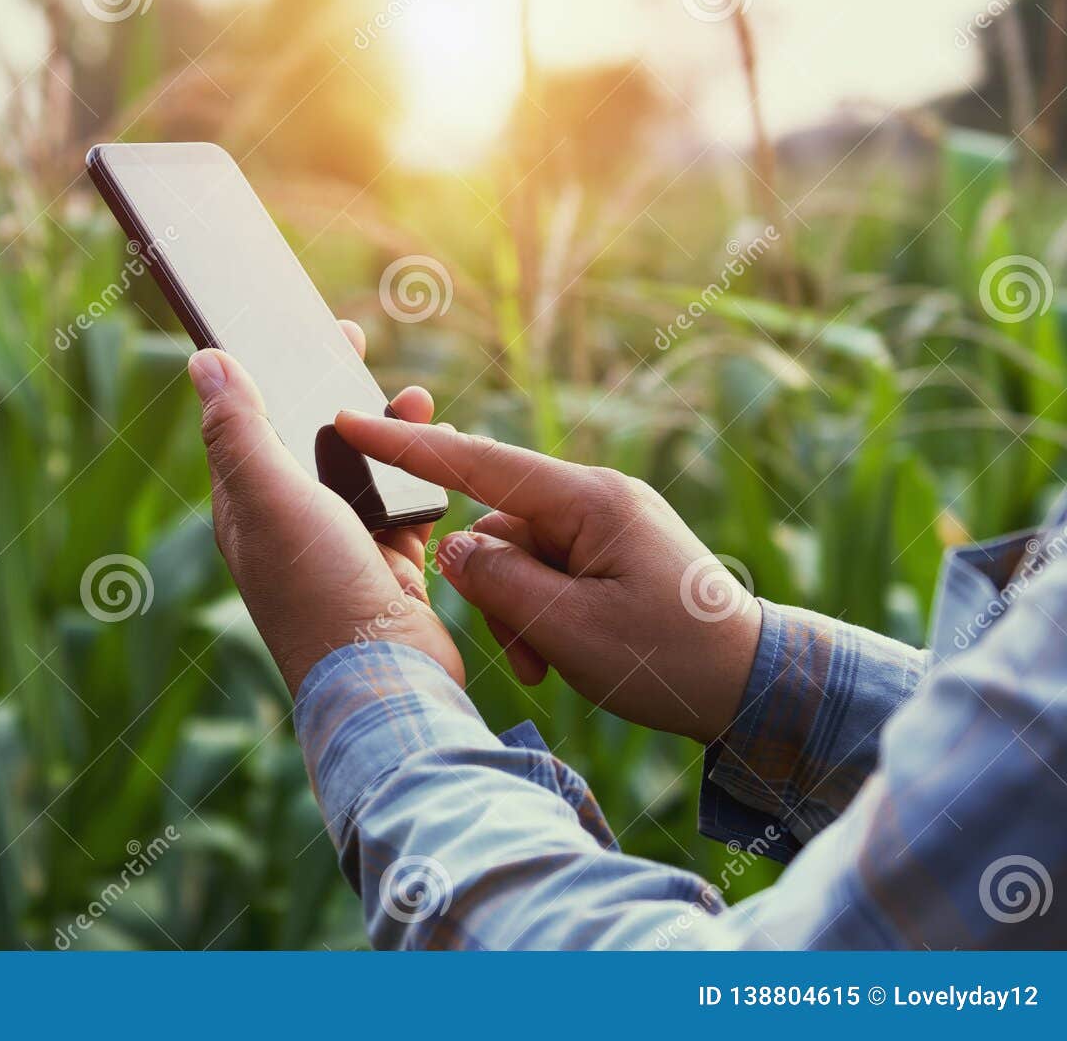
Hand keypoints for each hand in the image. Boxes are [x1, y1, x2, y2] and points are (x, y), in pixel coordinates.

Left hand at [187, 323, 461, 695]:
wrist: (387, 683)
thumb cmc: (318, 592)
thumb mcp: (270, 499)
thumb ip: (238, 429)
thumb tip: (203, 360)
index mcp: (246, 508)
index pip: (248, 424)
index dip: (265, 371)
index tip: (292, 328)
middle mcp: (288, 526)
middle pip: (307, 440)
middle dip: (331, 389)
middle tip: (356, 342)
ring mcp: (339, 548)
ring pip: (361, 469)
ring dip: (385, 427)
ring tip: (417, 395)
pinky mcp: (388, 565)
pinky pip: (403, 504)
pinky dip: (421, 473)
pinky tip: (440, 447)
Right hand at [332, 412, 760, 742]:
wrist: (756, 689)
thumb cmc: (672, 660)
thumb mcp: (572, 630)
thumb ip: (498, 583)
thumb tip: (448, 548)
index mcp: (591, 501)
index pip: (480, 463)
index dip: (410, 446)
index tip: (352, 419)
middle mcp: (595, 500)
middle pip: (497, 528)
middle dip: (494, 592)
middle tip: (526, 655)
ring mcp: (602, 526)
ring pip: (515, 559)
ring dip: (518, 615)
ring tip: (550, 666)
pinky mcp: (606, 554)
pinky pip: (543, 574)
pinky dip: (539, 616)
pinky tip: (560, 656)